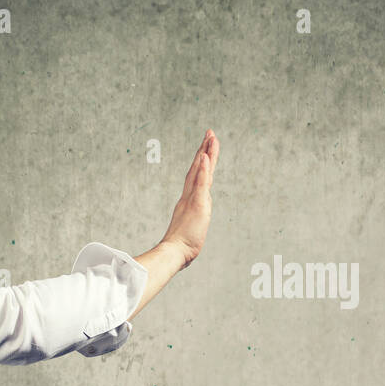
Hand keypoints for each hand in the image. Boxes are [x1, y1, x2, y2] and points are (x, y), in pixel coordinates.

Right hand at [162, 131, 217, 267]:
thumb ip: (191, 221)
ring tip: (210, 137)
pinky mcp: (195, 204)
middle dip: (204, 150)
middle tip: (210, 132)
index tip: (205, 147)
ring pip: (199, 171)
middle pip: (198, 168)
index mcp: (190, 200)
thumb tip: (192, 219)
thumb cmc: (182, 245)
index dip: (201, 161)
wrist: (174, 253)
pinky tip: (205, 156)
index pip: (197, 176)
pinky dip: (203, 169)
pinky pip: (200, 183)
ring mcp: (192, 199)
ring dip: (205, 153)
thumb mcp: (190, 228)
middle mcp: (190, 196)